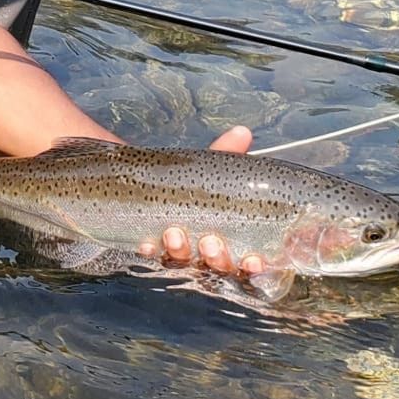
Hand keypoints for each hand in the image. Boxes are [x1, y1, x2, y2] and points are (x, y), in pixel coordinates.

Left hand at [136, 125, 264, 276]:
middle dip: (216, 258)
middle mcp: (205, 250)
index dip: (252, 266)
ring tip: (174, 234)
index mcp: (229, 235)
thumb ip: (225, 153)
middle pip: (216, 266)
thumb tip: (242, 132)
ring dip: (181, 251)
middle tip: (210, 242)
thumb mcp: (208, 169)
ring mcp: (177, 252)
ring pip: (183, 261)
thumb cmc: (189, 181)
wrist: (145, 178)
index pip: (246, 261)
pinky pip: (151, 255)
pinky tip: (146, 243)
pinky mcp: (151, 248)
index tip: (253, 258)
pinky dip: (150, 250)